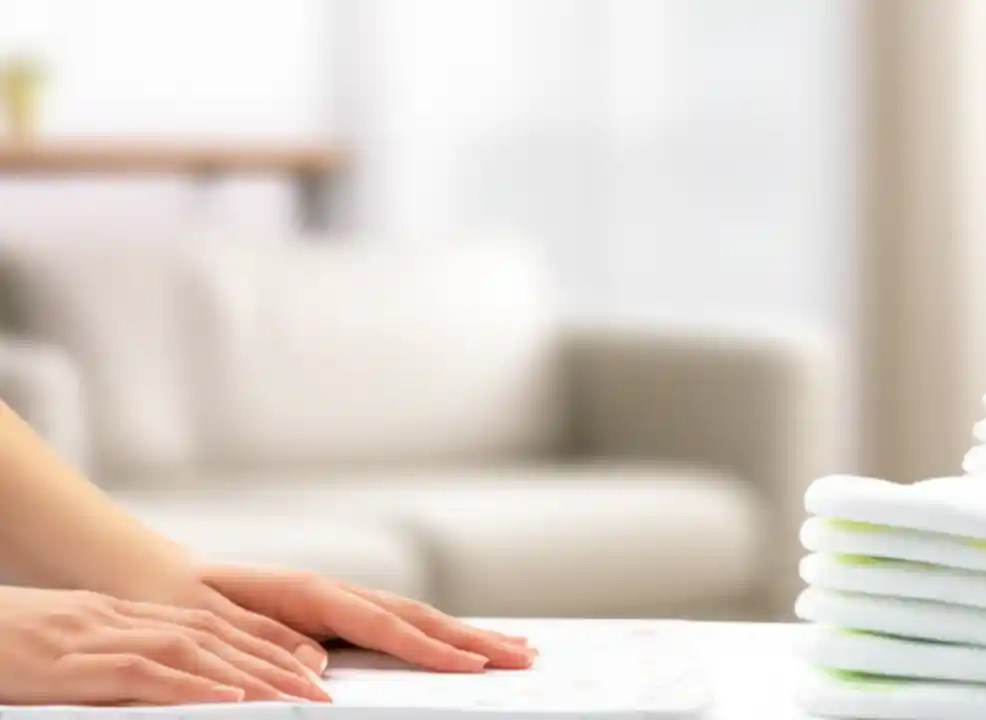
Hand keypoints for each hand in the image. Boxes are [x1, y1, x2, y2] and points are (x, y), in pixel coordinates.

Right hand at [0, 585, 330, 705]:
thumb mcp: (57, 654)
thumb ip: (109, 667)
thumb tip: (162, 687)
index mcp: (115, 615)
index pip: (206, 625)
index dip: (260, 645)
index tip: (305, 666)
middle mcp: (113, 617)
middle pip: (212, 634)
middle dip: (272, 660)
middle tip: (322, 685)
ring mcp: (90, 635)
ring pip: (191, 650)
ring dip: (250, 675)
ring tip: (297, 696)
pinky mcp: (66, 661)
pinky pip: (141, 672)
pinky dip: (191, 686)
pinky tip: (231, 701)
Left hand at [200, 565, 536, 672]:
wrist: (156, 579)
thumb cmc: (179, 604)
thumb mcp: (210, 626)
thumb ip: (264, 642)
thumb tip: (320, 666)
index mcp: (309, 591)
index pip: (385, 623)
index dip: (431, 647)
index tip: (474, 665)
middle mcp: (333, 591)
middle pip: (418, 616)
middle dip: (474, 638)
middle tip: (525, 655)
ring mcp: (338, 601)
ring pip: (416, 618)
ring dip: (468, 635)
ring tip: (516, 648)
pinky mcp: (335, 615)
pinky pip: (397, 626)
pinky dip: (437, 636)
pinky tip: (462, 647)